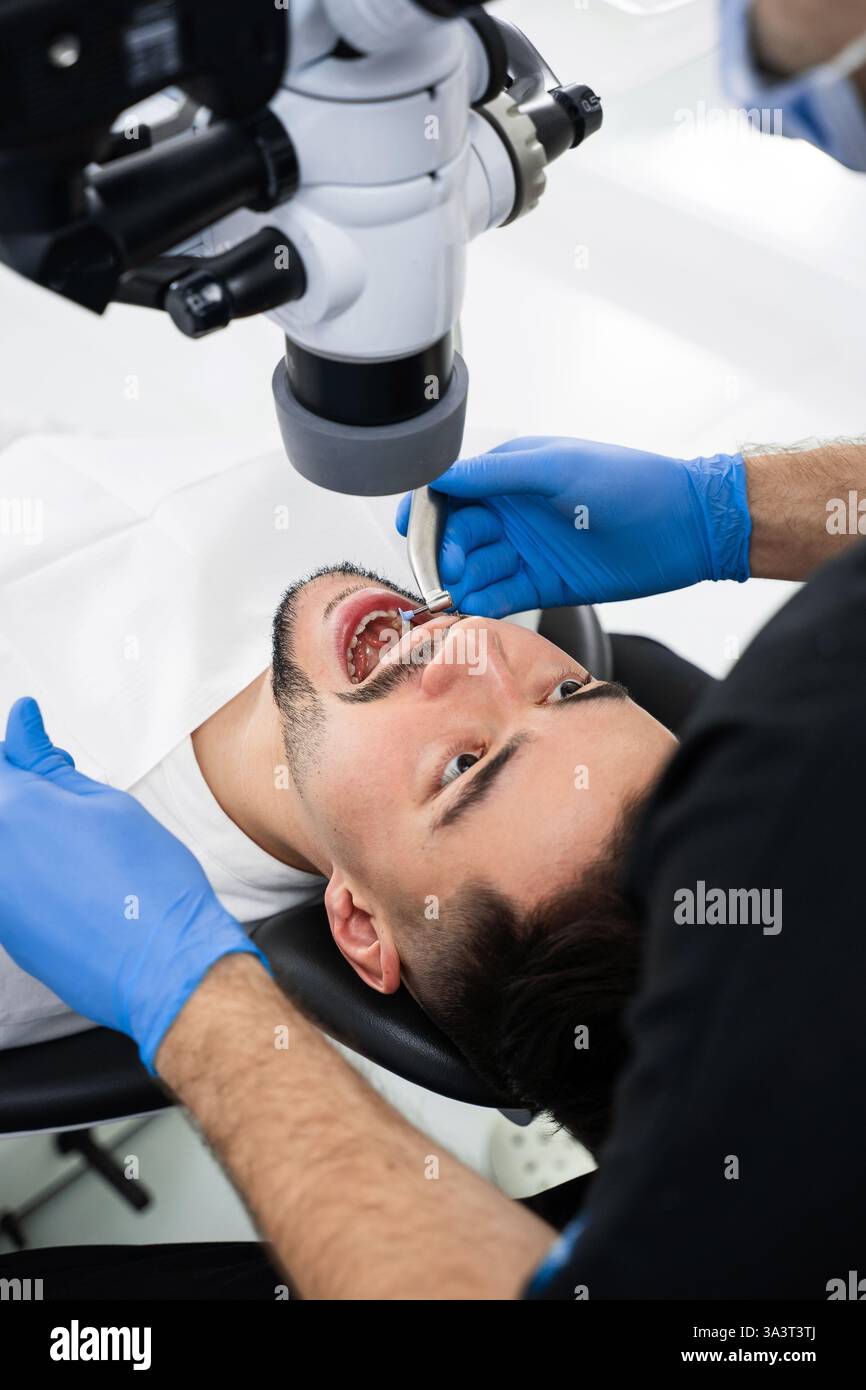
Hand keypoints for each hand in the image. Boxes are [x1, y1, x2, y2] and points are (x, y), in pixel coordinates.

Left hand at [0, 698, 267, 1072]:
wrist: (165, 964)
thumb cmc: (151, 882)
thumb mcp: (107, 804)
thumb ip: (50, 764)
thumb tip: (20, 721)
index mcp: (13, 810)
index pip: (2, 762)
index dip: (27, 756)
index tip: (50, 760)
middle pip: (4, 807)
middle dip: (30, 799)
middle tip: (75, 811)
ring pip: (9, 849)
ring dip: (32, 841)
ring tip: (83, 855)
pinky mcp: (8, 935)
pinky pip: (12, 888)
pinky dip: (36, 878)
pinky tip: (79, 888)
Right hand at [396, 437, 750, 617]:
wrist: (685, 526)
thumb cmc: (629, 483)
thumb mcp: (557, 468)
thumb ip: (496, 475)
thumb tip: (441, 477)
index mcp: (510, 474)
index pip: (451, 492)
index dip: (427, 511)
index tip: (411, 530)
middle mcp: (512, 512)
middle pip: (456, 536)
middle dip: (446, 552)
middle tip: (452, 567)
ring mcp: (525, 551)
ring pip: (474, 569)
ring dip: (462, 581)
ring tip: (461, 592)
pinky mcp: (542, 586)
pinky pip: (499, 597)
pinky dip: (483, 603)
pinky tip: (477, 608)